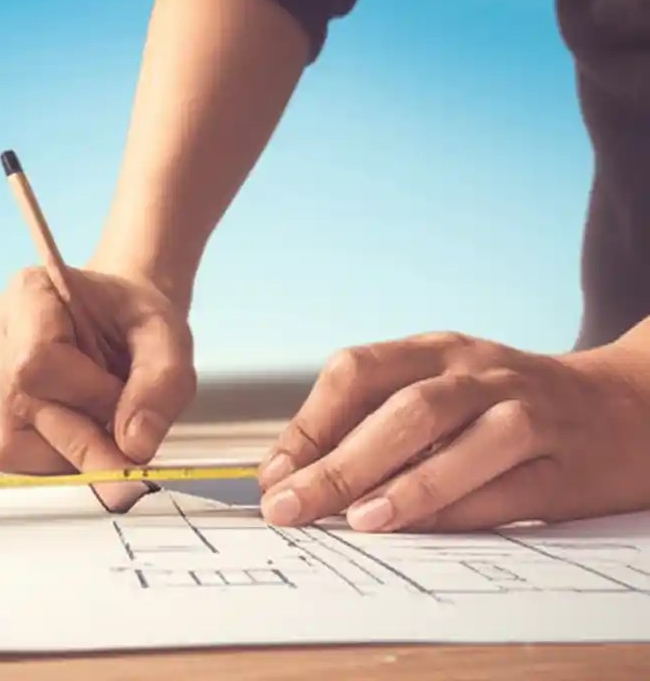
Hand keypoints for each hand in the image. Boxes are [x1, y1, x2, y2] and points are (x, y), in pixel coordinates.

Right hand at [0, 266, 196, 511]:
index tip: (126, 399)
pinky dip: (54, 458)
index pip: (37, 361)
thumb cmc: (136, 321)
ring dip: (65, 453)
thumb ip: (163, 382)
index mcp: (30, 292)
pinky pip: (9, 456)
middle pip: (22, 405)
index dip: (89, 395)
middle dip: (86, 439)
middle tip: (131, 449)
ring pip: (5, 444)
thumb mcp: (168, 335)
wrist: (118, 321)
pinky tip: (80, 432)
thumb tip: (134, 448)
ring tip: (98, 426)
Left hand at [255, 331, 649, 531]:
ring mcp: (529, 412)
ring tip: (357, 521)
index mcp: (435, 352)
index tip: (271, 478)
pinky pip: (509, 487)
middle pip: (402, 409)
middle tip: (289, 508)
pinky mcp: (567, 465)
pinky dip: (460, 510)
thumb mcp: (438, 393)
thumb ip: (367, 425)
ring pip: (462, 440)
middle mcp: (479, 373)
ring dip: (405, 482)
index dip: (308, 425)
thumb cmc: (504, 407)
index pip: (357, 373)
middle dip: (338, 461)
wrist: (626, 406)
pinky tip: (420, 533)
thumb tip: (284, 477)